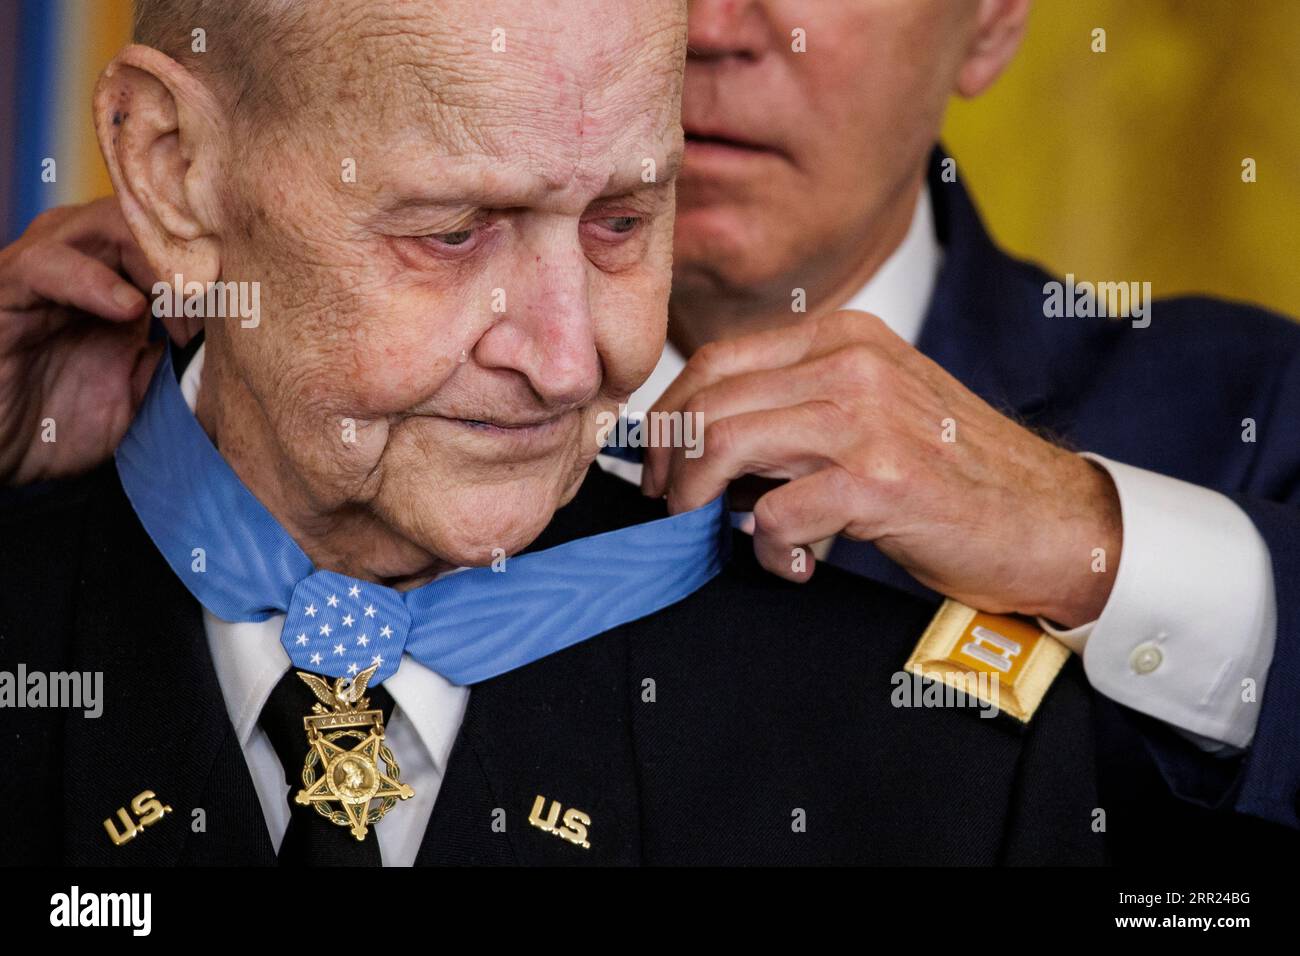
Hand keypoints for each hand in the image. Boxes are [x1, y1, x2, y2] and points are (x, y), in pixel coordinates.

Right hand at [0, 199, 194, 484]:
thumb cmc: (57, 426)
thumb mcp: (135, 401)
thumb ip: (170, 366)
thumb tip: (216, 342)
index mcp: (119, 288)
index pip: (172, 243)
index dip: (212, 266)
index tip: (244, 307)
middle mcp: (83, 269)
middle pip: (148, 223)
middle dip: (191, 257)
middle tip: (219, 303)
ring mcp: (42, 274)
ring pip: (101, 224)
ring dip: (152, 259)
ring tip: (182, 303)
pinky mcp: (5, 291)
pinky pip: (44, 263)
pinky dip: (91, 279)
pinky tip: (128, 308)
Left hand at [642, 311, 1122, 627]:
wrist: (1053, 518)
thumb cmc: (956, 471)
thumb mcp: (875, 407)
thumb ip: (799, 405)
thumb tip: (701, 441)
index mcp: (843, 337)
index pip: (716, 359)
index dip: (670, 416)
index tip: (658, 463)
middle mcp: (852, 364)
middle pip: (709, 403)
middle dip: (669, 464)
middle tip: (673, 507)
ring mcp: (868, 419)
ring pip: (726, 445)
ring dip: (700, 501)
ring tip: (716, 533)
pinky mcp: (881, 482)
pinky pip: (773, 512)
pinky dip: (766, 548)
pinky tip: (793, 563)